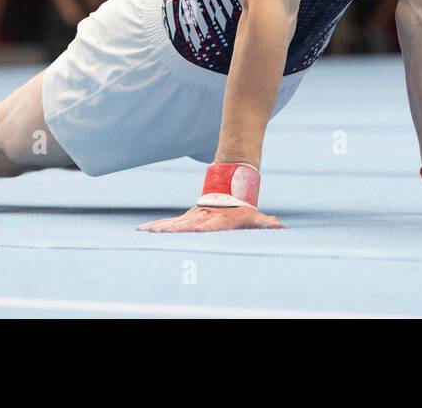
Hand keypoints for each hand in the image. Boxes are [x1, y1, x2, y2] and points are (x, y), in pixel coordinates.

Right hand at [136, 205, 284, 231]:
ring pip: (174, 223)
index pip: (207, 224)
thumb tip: (280, 226)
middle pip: (185, 224)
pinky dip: (157, 226)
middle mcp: (202, 217)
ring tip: (144, 232)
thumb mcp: (255, 216)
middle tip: (157, 233)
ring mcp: (193, 216)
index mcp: (217, 219)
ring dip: (159, 228)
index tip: (191, 230)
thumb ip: (266, 223)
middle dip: (171, 229)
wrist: (231, 187)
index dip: (200, 227)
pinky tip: (142, 230)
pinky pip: (169, 223)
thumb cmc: (243, 210)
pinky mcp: (187, 217)